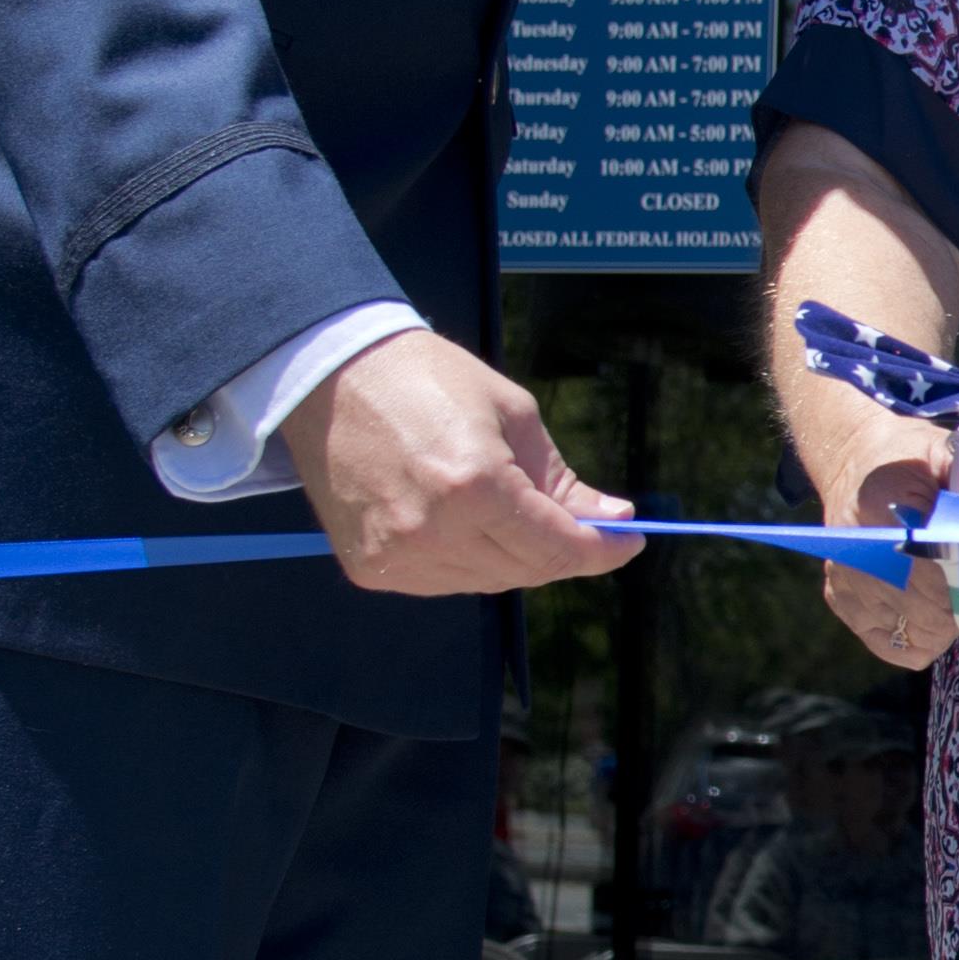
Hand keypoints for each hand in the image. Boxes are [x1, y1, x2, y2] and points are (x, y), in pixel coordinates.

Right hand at [284, 330, 632, 595]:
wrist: (331, 376)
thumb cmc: (427, 379)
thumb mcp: (512, 414)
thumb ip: (562, 479)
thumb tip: (613, 519)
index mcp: (476, 485)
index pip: (558, 547)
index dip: (602, 551)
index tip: (628, 543)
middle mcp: (434, 531)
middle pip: (528, 571)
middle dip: (563, 552)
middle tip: (579, 524)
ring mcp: (398, 556)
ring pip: (487, 583)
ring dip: (514, 557)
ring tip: (507, 509)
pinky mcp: (369, 568)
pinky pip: (442, 583)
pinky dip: (467, 561)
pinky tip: (463, 523)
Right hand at [816, 441, 958, 673]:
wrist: (852, 459)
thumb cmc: (909, 457)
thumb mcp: (945, 454)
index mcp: (882, 505)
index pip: (934, 570)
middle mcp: (855, 549)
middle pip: (926, 611)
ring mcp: (844, 579)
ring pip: (912, 634)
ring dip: (947, 625)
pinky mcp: (839, 598)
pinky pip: (889, 645)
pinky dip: (919, 637)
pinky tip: (932, 614)